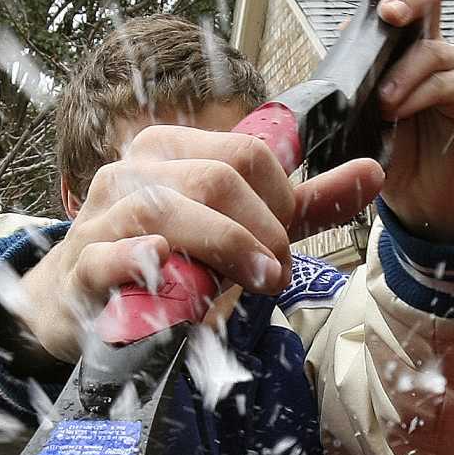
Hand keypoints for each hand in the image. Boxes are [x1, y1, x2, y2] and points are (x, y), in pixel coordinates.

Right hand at [7, 124, 382, 363]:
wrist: (78, 303)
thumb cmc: (167, 263)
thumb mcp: (235, 229)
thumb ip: (301, 205)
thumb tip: (375, 171)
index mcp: (171, 151)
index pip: (246, 153)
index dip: (281, 201)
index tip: (284, 247)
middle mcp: (132, 171)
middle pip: (215, 178)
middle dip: (261, 231)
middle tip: (275, 276)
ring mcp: (102, 217)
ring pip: (167, 211)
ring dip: (224, 248)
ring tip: (255, 282)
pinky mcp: (82, 265)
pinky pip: (109, 254)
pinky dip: (139, 257)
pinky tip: (163, 262)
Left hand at [352, 0, 453, 244]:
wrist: (415, 189)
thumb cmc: (381, 143)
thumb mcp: (351, 112)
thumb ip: (341, 81)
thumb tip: (322, 56)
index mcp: (391, 38)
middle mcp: (423, 41)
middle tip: (389, 14)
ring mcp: (450, 65)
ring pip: (433, 47)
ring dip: (403, 73)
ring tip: (383, 103)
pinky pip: (448, 83)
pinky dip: (420, 95)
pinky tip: (401, 112)